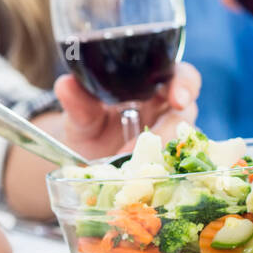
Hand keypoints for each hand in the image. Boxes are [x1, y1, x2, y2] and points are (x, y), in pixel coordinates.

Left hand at [54, 62, 201, 157]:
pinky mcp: (164, 163)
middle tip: (156, 141)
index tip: (178, 100)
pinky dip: (158, 170)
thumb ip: (76, 101)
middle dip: (176, 125)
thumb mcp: (79, 116)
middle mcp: (163, 110)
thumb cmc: (87, 127)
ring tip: (126, 159)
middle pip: (187, 110)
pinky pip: (172, 166)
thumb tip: (65, 84)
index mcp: (149, 86)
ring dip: (159, 151)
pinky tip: (137, 175)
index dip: (185, 85)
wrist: (81, 160)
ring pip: (181, 141)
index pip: (179, 76)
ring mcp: (166, 138)